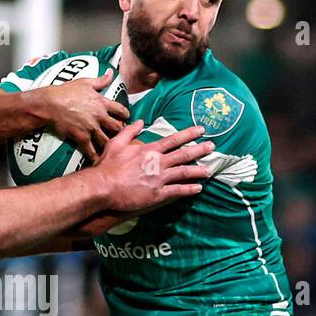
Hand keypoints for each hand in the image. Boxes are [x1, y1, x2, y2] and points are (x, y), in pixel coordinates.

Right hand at [43, 69, 130, 159]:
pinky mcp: (82, 137)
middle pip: (117, 127)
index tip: (125, 118)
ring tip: (111, 147)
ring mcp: (91, 128)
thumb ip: (101, 80)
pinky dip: (95, 156)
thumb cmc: (66, 91)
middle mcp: (100, 116)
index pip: (121, 110)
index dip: (125, 115)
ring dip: (109, 144)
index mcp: (102, 103)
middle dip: (119, 131)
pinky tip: (98, 159)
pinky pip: (91, 150)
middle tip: (118, 134)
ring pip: (107, 140)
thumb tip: (110, 73)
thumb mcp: (85, 82)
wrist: (51, 104)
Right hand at [93, 120, 212, 213]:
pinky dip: (189, 189)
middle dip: (199, 150)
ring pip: (184, 172)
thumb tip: (141, 122)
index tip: (200, 130)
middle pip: (183, 154)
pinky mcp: (157, 194)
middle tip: (212, 146)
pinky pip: (177, 191)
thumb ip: (130, 131)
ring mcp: (159, 179)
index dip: (189, 134)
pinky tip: (198, 188)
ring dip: (198, 171)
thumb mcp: (116, 143)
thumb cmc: (108, 166)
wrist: (103, 187)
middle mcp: (158, 162)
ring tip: (209, 170)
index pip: (173, 140)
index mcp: (149, 150)